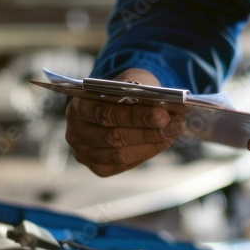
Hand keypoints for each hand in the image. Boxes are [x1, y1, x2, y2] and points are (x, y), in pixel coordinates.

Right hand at [65, 68, 186, 176]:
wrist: (115, 104)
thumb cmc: (122, 92)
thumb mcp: (130, 82)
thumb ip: (142, 91)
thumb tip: (166, 106)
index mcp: (78, 106)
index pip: (106, 113)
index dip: (135, 116)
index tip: (163, 114)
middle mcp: (76, 132)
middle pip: (113, 137)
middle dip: (148, 132)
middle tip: (174, 125)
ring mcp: (84, 153)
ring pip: (120, 154)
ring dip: (150, 144)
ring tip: (172, 133)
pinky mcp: (97, 167)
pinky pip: (123, 164)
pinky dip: (145, 153)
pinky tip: (160, 143)